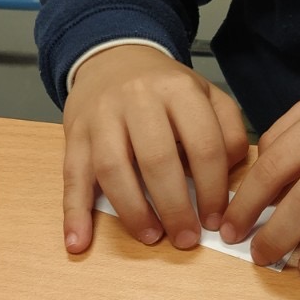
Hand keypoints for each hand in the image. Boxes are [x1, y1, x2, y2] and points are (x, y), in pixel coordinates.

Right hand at [62, 44, 249, 253]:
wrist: (114, 58)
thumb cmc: (166, 89)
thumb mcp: (207, 94)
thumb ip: (228, 130)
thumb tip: (228, 175)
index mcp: (178, 90)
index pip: (204, 145)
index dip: (213, 189)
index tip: (216, 220)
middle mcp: (137, 99)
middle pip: (157, 160)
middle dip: (175, 207)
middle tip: (186, 239)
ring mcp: (100, 117)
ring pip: (113, 169)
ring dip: (132, 211)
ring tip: (151, 236)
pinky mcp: (74, 135)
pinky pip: (71, 176)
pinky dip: (72, 213)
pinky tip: (78, 241)